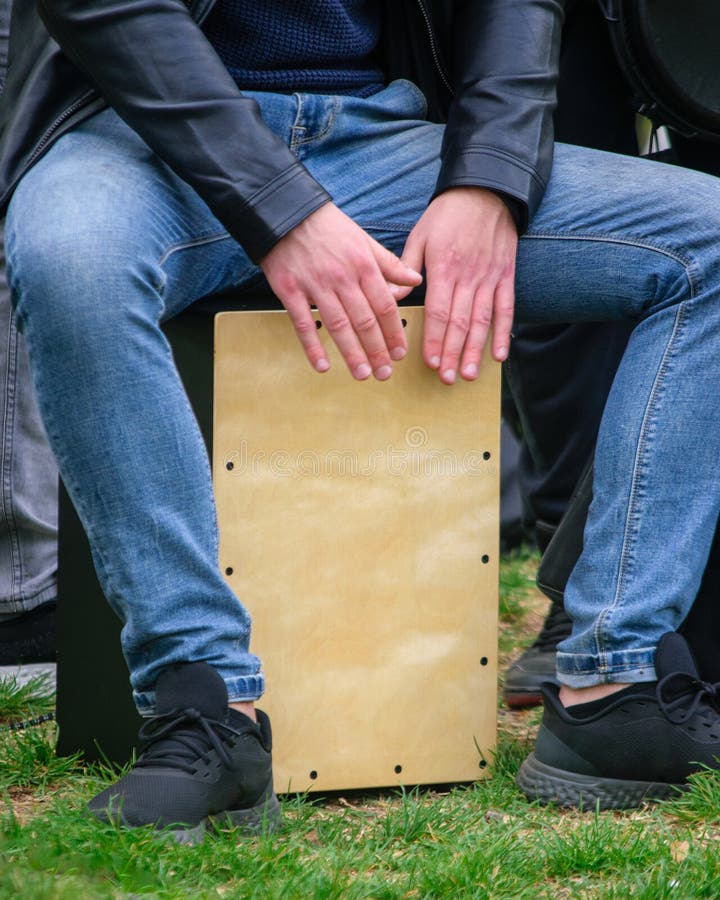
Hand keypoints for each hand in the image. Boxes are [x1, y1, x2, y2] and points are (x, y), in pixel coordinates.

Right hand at [261, 203, 421, 379]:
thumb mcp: (364, 239)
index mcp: (362, 265)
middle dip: (377, 350)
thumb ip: (389, 263)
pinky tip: (323, 365)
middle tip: (385, 374)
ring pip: (338, 325)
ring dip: (351, 353)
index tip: (400, 353)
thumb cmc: (327, 227)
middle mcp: (342, 278)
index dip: (394, 332)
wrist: (286, 212)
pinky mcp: (289, 291)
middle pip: (364, 320)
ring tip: (362, 375)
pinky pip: (302, 323)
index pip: (384, 305)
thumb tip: (415, 280)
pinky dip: (312, 346)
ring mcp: (315, 285)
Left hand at [401, 187, 517, 383]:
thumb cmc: (448, 214)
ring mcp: (489, 277)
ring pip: (483, 320)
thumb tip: (392, 296)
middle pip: (460, 322)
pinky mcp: (505, 275)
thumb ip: (406, 267)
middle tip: (447, 379)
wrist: (487, 190)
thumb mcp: (420, 234)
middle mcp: (468, 276)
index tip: (430, 362)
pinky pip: (506, 308)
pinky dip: (503, 333)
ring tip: (469, 374)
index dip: (435, 339)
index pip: (439, 311)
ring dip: (476, 350)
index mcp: (444, 267)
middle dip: (453, 353)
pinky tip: (499, 355)